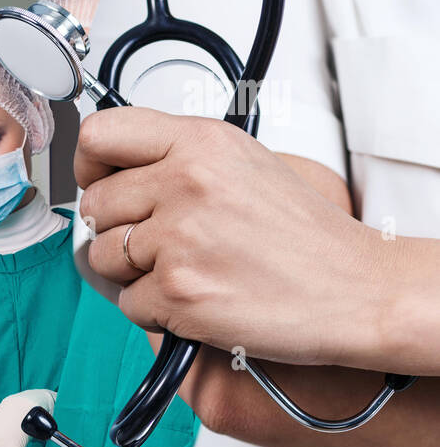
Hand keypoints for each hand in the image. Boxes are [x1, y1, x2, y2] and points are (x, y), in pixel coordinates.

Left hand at [75, 108, 386, 366]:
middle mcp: (186, 183)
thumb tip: (109, 171)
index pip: (100, 135)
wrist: (357, 290)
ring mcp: (179, 238)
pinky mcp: (178, 291)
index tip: (100, 181)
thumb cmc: (303, 235)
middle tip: (162, 241)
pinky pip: (127, 304)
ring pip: (103, 256)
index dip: (89, 165)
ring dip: (133, 273)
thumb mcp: (242, 164)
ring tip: (187, 269)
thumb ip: (175, 158)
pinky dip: (155, 311)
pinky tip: (198, 298)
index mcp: (201, 143)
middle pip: (95, 205)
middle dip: (117, 229)